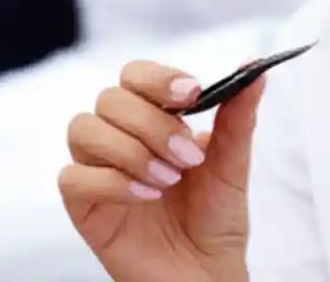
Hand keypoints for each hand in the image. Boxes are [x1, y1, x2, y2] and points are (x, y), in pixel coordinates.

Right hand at [59, 61, 262, 281]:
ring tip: (168, 180)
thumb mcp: (233, 164)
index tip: (191, 94)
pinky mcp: (84, 205)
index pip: (134, 75)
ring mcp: (99, 169)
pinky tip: (146, 197)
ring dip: (131, 150)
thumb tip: (257, 68)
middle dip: (151, 123)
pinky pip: (73, 177)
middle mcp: (120, 137)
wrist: (208, 273)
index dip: (157, 78)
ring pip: (84, 129)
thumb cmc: (217, 219)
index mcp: (154, 118)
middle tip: (187, 158)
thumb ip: (238, 116)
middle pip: (110, 98)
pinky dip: (111, 181)